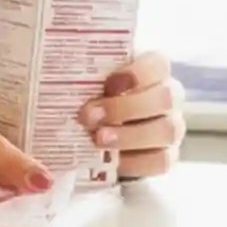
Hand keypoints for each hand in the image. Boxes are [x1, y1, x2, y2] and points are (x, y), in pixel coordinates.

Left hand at [78, 51, 185, 179]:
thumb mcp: (81, 82)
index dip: (137, 72)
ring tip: (98, 139)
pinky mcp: (166, 156)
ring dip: (130, 136)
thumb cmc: (84, 98)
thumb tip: (55, 70)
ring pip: (167, 130)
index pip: (158, 64)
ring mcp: (171, 127)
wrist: (87, 138)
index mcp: (151, 69)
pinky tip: (113, 161)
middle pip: (165, 97)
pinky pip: (162, 161)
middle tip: (89, 116)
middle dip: (125, 107)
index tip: (108, 82)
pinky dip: (137, 162)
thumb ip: (77, 74)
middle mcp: (167, 96)